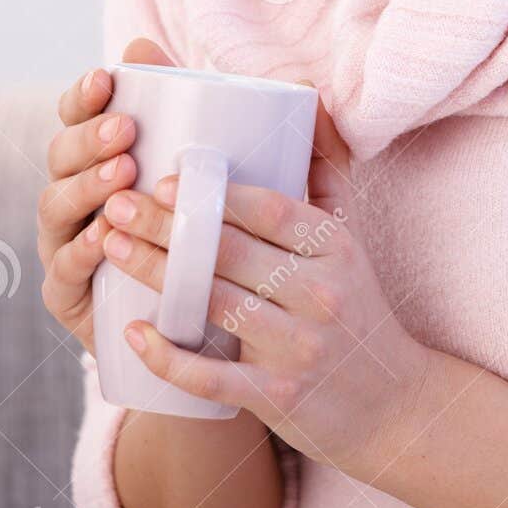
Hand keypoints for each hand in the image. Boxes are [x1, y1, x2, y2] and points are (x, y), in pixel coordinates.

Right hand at [39, 37, 172, 356]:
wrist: (195, 319)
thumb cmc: (194, 226)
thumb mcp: (197, 168)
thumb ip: (182, 108)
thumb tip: (150, 46)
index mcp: (95, 158)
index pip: (76, 117)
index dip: (84, 96)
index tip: (106, 77)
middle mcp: (72, 197)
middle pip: (60, 156)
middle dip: (88, 139)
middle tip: (125, 130)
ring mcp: (63, 244)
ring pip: (55, 206)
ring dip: (85, 186)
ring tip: (122, 173)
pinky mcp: (68, 294)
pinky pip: (63, 270)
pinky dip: (79, 250)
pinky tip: (102, 235)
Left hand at [99, 86, 432, 480]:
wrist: (396, 406)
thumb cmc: (358, 309)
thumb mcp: (350, 242)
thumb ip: (324, 176)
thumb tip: (304, 101)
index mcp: (336, 247)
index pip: (268, 210)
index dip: (213, 192)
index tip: (162, 177)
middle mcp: (320, 293)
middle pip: (229, 252)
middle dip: (166, 225)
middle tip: (117, 202)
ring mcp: (299, 348)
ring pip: (213, 305)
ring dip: (154, 274)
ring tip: (112, 246)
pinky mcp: (278, 397)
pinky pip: (211, 376)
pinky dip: (167, 356)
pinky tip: (132, 332)